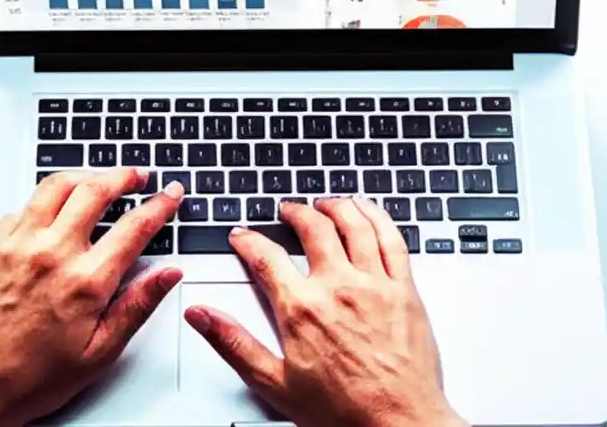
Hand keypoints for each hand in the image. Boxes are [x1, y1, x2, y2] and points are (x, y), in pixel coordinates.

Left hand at [0, 169, 183, 426]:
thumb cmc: (28, 379)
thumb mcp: (98, 353)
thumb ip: (137, 306)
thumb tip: (167, 275)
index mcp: (84, 282)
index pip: (134, 227)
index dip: (158, 204)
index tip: (169, 195)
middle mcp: (49, 254)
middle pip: (94, 190)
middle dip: (122, 176)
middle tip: (135, 176)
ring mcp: (14, 246)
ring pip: (54, 187)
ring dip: (82, 177)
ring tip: (95, 180)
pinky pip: (18, 209)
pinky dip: (40, 204)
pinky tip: (47, 215)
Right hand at [185, 198, 465, 426]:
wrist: (398, 424)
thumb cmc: (343, 411)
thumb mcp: (274, 383)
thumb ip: (233, 343)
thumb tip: (201, 317)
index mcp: (302, 308)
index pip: (265, 256)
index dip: (248, 240)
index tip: (243, 237)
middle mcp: (338, 287)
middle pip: (313, 227)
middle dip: (294, 212)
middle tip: (287, 210)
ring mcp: (375, 284)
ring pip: (354, 224)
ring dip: (336, 206)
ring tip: (326, 202)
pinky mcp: (405, 289)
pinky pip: (392, 239)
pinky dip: (378, 217)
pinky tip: (369, 212)